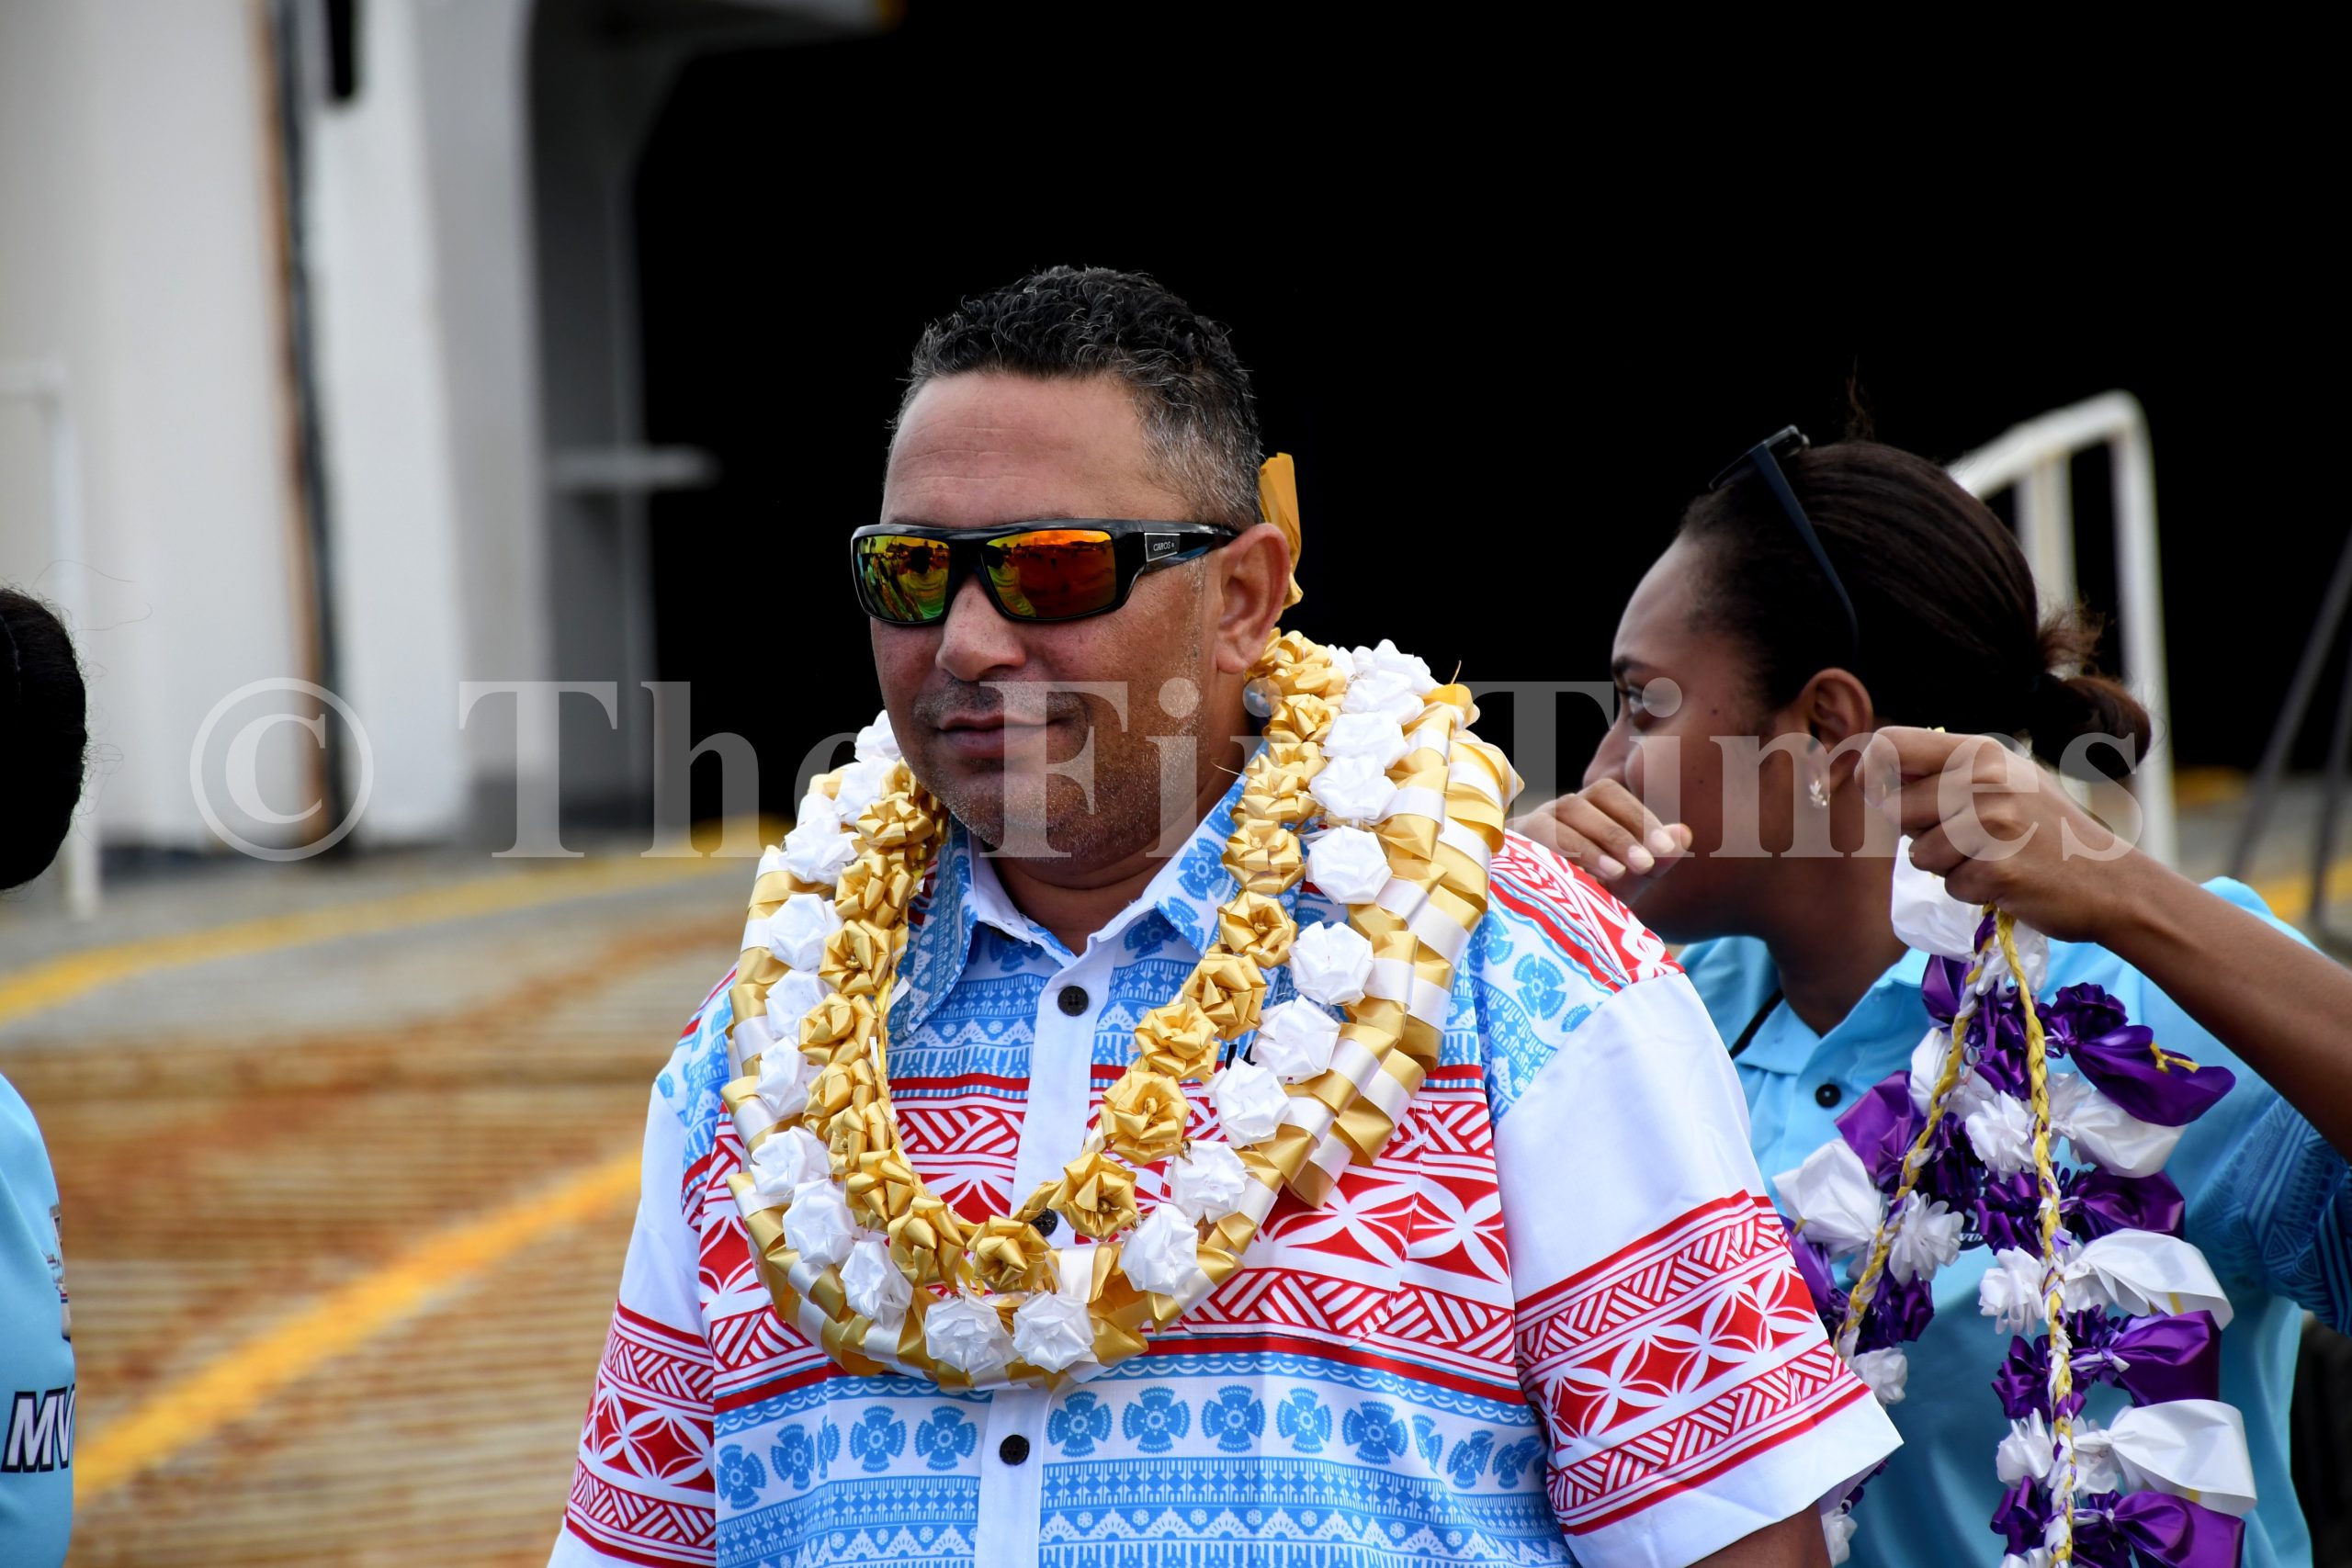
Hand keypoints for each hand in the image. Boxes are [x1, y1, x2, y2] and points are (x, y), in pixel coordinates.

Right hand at [1509, 779, 1690, 900]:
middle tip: (1645, 865)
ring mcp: (1525, 830)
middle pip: (1582, 803)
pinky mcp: (1505, 852)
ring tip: (1616, 875)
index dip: (1638, 815)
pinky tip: (1577, 882)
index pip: (1609, 794)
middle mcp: (1554, 813)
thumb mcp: (1627, 880)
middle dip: (1618, 834)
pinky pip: (1526, 847)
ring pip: (1554, 822)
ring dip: (1589, 847)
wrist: (1538, 921)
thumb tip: (1685, 835)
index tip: (1664, 848)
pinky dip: (1554, 861)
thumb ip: (1655, 860)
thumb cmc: (1585, 893)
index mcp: (1584, 810)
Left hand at [1861, 725, 2145, 943]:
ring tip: (1993, 857)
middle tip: (1964, 838)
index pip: (1891, 745)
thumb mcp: (2003, 781)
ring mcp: (1993, 823)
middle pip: (1894, 808)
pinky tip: (2008, 880)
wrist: (2111, 881)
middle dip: (1915, 832)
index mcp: (1979, 751)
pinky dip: (1972, 891)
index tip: (1874, 791)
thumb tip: (1868, 772)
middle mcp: (1985, 779)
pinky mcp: (1999, 868)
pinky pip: (1950, 886)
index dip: (1869, 772)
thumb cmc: (2045, 830)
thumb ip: (1943, 774)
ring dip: (1947, 867)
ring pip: (1919, 854)